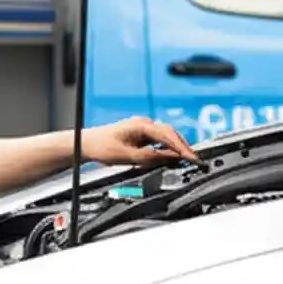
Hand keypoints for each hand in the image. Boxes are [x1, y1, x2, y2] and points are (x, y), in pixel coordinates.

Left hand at [81, 116, 198, 165]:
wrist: (87, 144)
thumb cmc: (102, 147)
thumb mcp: (128, 157)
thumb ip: (151, 157)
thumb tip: (171, 157)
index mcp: (141, 125)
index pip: (167, 136)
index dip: (181, 148)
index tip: (192, 158)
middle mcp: (143, 123)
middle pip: (170, 133)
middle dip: (183, 146)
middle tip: (195, 160)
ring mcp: (142, 128)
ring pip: (166, 135)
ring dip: (176, 146)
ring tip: (188, 158)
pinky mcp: (140, 134)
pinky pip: (159, 139)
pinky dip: (168, 147)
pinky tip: (173, 155)